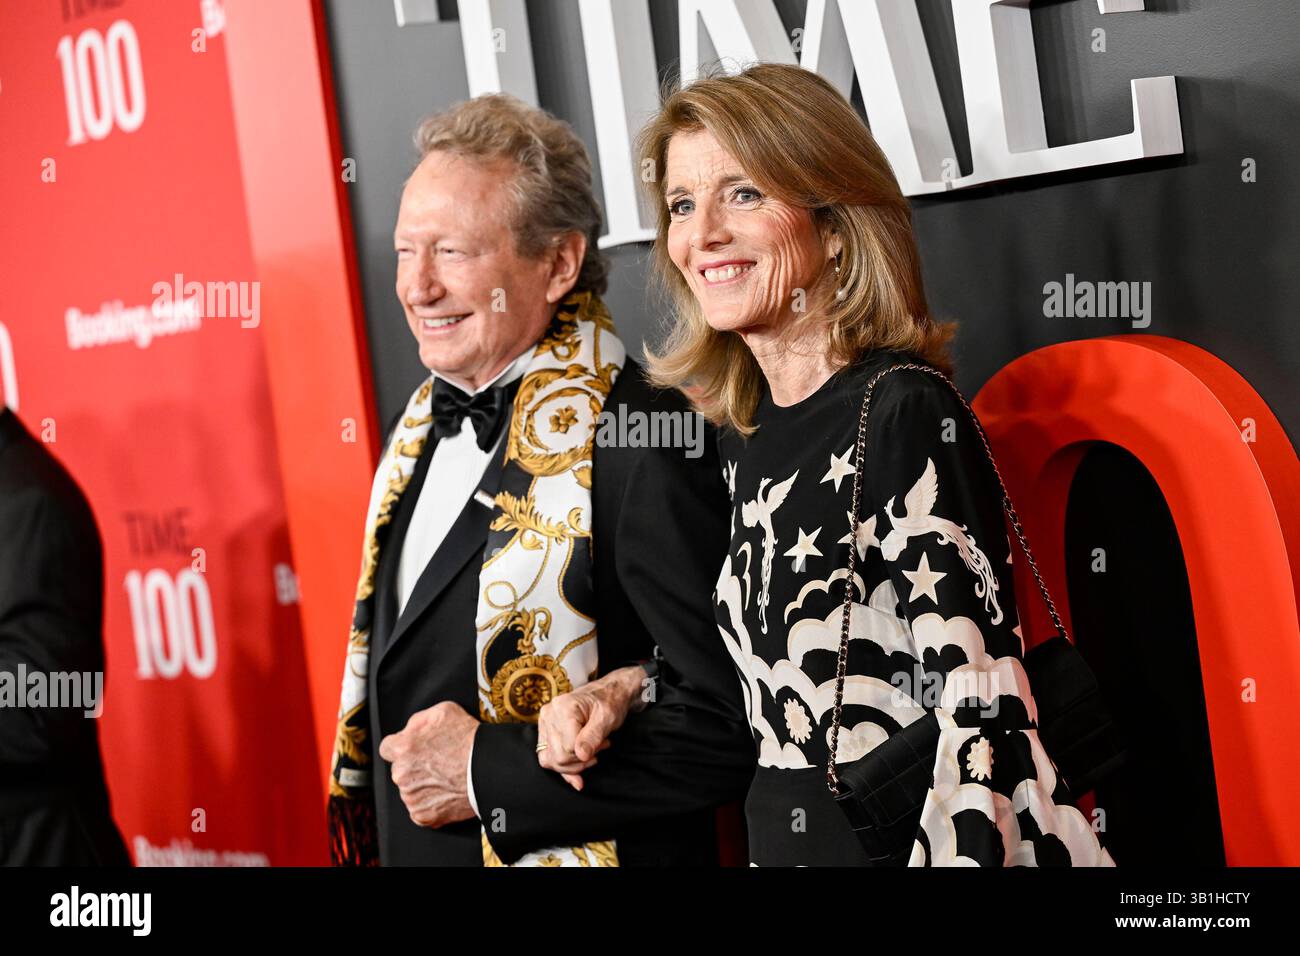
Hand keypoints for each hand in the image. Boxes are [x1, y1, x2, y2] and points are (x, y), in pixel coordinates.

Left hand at [378, 701, 477, 827]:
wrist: (489, 769)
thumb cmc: (469, 740)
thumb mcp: (443, 711)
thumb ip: (417, 721)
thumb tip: (409, 730)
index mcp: (402, 748)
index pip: (388, 748)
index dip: (402, 747)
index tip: (414, 750)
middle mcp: (402, 775)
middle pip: (400, 770)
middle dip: (414, 767)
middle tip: (437, 763)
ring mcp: (412, 798)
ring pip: (410, 790)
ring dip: (422, 786)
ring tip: (445, 778)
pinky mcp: (424, 816)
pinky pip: (420, 810)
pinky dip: (430, 805)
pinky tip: (445, 793)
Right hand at [536, 665, 645, 790]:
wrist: (608, 692)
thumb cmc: (610, 701)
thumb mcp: (607, 718)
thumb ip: (593, 737)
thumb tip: (581, 756)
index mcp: (563, 708)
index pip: (568, 748)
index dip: (587, 754)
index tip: (603, 745)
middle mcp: (549, 714)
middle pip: (557, 756)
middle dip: (581, 761)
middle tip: (598, 749)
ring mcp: (545, 722)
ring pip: (550, 760)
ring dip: (572, 765)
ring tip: (589, 752)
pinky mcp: (546, 730)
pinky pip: (547, 756)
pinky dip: (563, 767)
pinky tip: (576, 773)